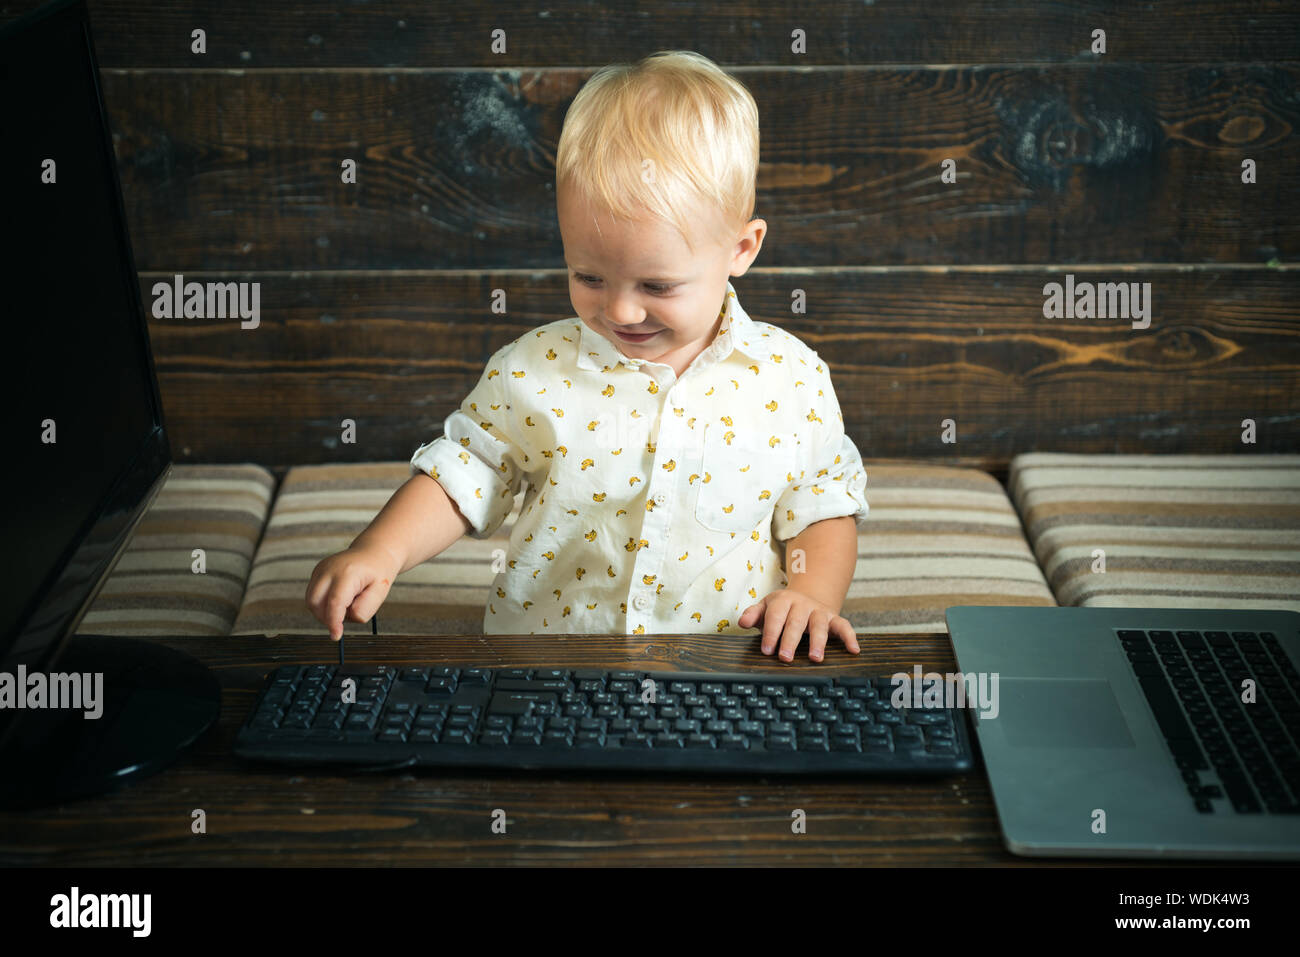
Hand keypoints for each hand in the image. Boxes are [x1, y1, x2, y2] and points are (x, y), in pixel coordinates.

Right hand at [305, 546, 398, 640]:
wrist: (374, 553)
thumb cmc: (378, 572)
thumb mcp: (380, 593)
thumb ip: (364, 609)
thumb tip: (344, 619)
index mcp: (348, 573)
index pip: (334, 602)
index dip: (333, 622)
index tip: (336, 636)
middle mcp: (329, 569)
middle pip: (315, 603)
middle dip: (326, 618)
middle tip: (344, 619)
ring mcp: (320, 569)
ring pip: (311, 600)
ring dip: (324, 611)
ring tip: (346, 603)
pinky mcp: (317, 571)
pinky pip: (313, 594)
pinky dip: (323, 603)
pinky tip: (340, 597)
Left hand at [739, 588, 859, 662]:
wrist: (806, 597)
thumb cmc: (781, 610)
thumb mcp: (765, 608)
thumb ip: (753, 615)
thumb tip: (742, 622)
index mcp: (783, 601)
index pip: (776, 616)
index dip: (771, 633)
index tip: (766, 651)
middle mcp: (803, 604)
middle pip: (796, 622)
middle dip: (790, 640)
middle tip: (785, 658)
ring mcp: (819, 611)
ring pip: (820, 625)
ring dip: (818, 641)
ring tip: (815, 658)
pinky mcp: (834, 618)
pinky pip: (844, 626)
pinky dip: (850, 637)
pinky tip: (854, 650)